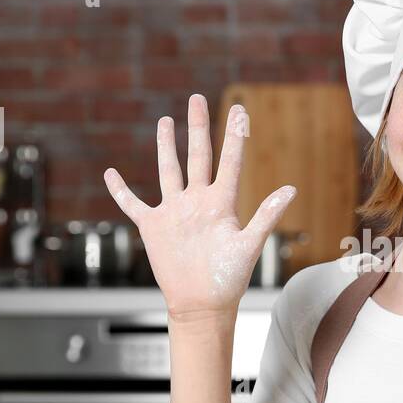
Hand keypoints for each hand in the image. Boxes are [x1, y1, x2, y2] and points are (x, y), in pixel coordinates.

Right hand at [103, 94, 295, 319]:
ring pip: (168, 170)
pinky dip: (120, 191)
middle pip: (197, 155)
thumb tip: (292, 189)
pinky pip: (132, 204)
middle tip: (197, 98)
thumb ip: (267, 215)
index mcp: (222, 203)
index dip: (234, 135)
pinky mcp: (153, 226)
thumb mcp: (249, 245)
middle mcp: (197, 201)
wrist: (201, 304)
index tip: (240, 109)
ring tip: (165, 121)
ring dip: (165, 146)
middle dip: (197, 127)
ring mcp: (174, 212)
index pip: (229, 160)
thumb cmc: (228, 279)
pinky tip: (111, 174)